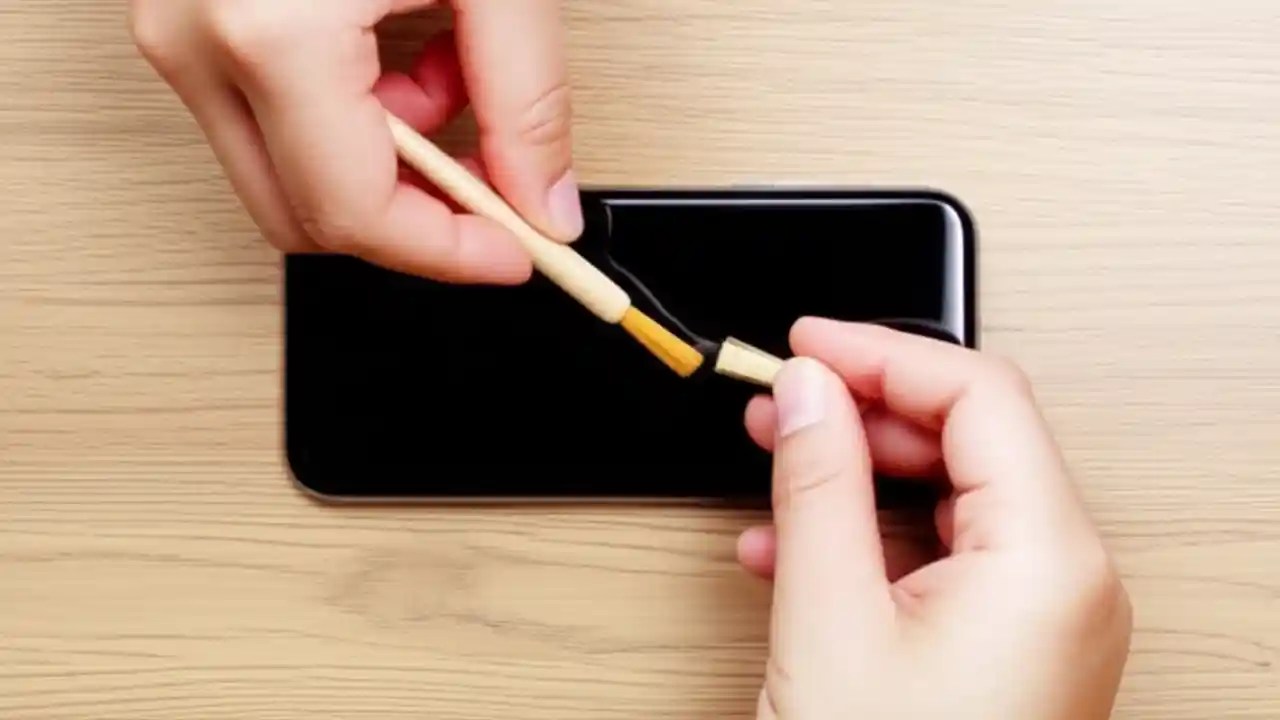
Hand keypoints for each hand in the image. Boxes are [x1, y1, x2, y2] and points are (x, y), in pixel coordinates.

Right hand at [129, 0, 579, 282]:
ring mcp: (182, 32)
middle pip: (309, 216)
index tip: (516, 252)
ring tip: (450, 61)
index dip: (449, 252)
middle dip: (418, 212)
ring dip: (391, 153)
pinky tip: (402, 45)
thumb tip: (543, 199)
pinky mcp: (192, 21)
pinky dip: (357, 112)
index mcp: (270, 30)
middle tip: (496, 177)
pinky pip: (273, 118)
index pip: (356, 215)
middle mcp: (199, 41)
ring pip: (291, 172)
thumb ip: (529, 98)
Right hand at [737, 318, 1132, 719]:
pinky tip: (796, 547)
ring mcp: (1045, 618)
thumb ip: (819, 488)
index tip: (805, 344)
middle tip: (780, 402)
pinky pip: (947, 557)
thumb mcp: (830, 621)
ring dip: (859, 474)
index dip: (881, 353)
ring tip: (779, 466)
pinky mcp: (1014, 647)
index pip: (978, 395)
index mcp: (1048, 560)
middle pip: (969, 438)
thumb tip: (808, 391)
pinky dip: (875, 538)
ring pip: (951, 497)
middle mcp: (1068, 582)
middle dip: (862, 411)